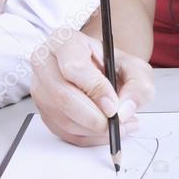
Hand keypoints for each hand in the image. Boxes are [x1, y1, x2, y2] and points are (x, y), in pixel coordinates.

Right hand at [30, 29, 154, 145]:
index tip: (113, 105)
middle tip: (117, 121)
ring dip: (95, 130)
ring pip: (63, 119)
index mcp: (64, 41)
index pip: (74, 67)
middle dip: (94, 116)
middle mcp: (45, 63)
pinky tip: (106, 130)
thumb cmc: (113, 66)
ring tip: (120, 124)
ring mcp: (40, 88)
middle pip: (63, 96)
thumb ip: (138, 85)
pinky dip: (89, 137)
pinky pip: (64, 133)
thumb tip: (124, 109)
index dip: (95, 89)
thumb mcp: (135, 68)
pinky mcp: (43, 111)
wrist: (102, 73)